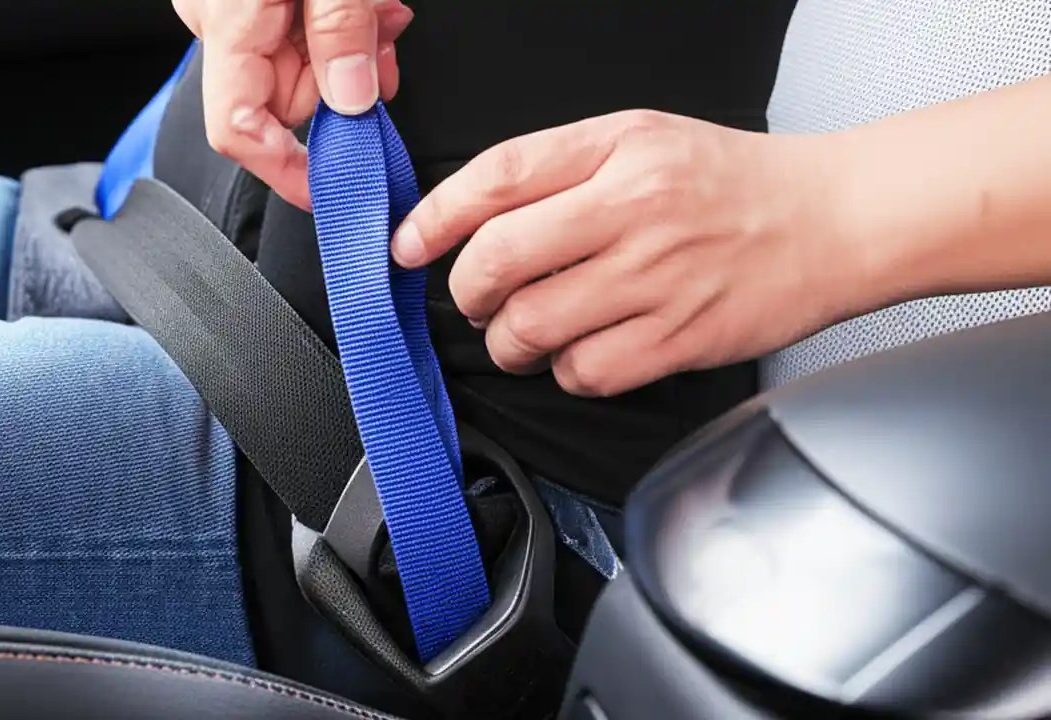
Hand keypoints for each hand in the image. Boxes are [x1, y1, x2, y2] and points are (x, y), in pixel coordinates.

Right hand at [173, 0, 413, 209]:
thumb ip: (340, 30)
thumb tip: (351, 103)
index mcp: (227, 21)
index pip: (240, 132)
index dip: (289, 174)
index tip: (335, 193)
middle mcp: (219, 21)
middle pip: (287, 100)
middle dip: (348, 86)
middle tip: (383, 47)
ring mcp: (234, 8)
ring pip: (303, 67)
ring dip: (353, 51)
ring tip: (379, 8)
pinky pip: (300, 35)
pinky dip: (341, 29)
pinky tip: (367, 2)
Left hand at [392, 110, 860, 396]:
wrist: (833, 219)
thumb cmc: (731, 183)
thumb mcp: (641, 140)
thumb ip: (559, 169)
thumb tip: (472, 216)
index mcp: (618, 150)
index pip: (496, 177)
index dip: (434, 217)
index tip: (406, 246)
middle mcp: (634, 209)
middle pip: (499, 261)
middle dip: (466, 293)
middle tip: (474, 300)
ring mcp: (658, 278)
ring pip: (533, 327)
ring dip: (509, 342)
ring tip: (523, 332)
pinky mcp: (681, 337)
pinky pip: (586, 372)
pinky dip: (567, 371)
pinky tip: (582, 352)